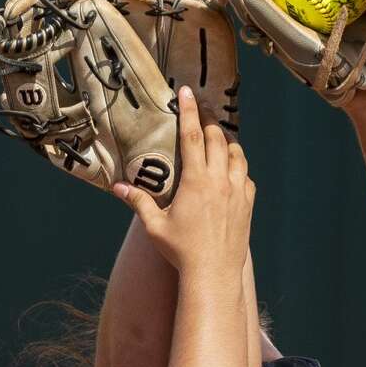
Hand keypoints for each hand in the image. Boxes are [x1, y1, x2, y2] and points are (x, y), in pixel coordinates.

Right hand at [113, 87, 253, 272]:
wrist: (214, 274)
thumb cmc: (181, 252)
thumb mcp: (155, 226)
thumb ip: (139, 202)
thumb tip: (118, 188)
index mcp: (196, 181)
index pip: (192, 135)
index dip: (188, 111)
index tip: (186, 92)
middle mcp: (220, 180)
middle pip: (217, 138)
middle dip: (207, 122)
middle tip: (199, 114)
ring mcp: (238, 191)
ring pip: (236, 153)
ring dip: (225, 142)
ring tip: (216, 139)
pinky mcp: (248, 203)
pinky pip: (246, 175)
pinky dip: (237, 166)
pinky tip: (230, 169)